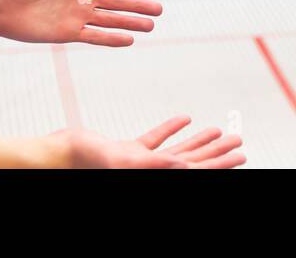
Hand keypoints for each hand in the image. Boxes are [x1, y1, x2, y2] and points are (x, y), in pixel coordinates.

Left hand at [0, 0, 162, 46]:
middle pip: (117, 2)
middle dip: (138, 6)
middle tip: (160, 10)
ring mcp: (76, 17)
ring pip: (110, 20)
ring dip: (130, 23)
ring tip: (151, 26)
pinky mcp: (67, 33)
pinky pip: (95, 36)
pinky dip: (111, 39)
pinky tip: (129, 39)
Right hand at [53, 115, 245, 168]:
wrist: (54, 156)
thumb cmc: (83, 162)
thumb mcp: (123, 160)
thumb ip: (154, 162)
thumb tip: (184, 165)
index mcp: (152, 176)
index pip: (194, 171)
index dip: (219, 164)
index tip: (241, 155)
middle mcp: (148, 173)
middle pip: (192, 164)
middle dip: (216, 154)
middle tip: (239, 142)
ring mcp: (137, 164)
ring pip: (175, 152)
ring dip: (198, 142)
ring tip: (219, 131)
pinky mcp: (124, 153)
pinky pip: (153, 142)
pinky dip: (169, 130)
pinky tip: (185, 119)